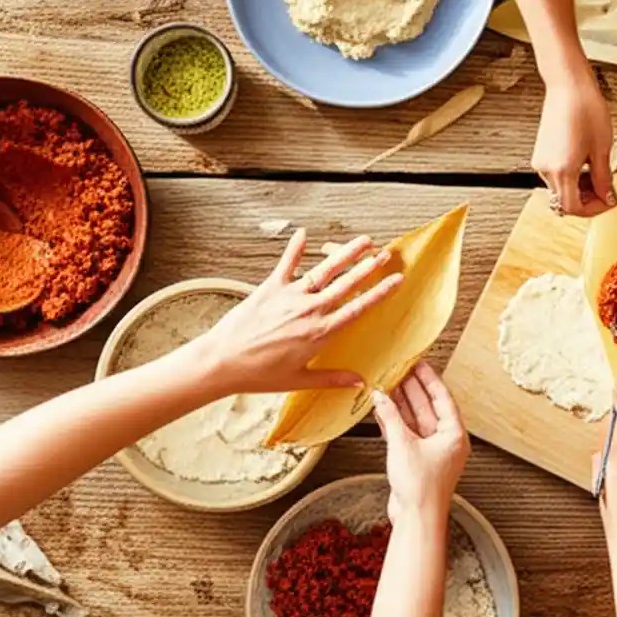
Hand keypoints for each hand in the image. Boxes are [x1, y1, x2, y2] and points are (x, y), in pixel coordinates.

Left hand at [190, 229, 402, 394]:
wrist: (221, 361)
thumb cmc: (258, 375)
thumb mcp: (299, 380)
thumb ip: (332, 378)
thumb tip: (360, 383)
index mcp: (320, 333)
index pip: (358, 309)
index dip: (379, 293)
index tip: (395, 280)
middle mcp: (309, 310)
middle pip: (346, 284)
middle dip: (368, 267)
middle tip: (386, 254)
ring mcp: (290, 297)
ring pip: (324, 271)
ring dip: (345, 254)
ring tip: (363, 241)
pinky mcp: (269, 288)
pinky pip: (286, 264)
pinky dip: (294, 248)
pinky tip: (304, 233)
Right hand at [372, 362, 469, 522]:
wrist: (415, 519)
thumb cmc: (421, 488)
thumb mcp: (403, 445)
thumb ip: (391, 418)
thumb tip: (381, 397)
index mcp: (454, 434)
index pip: (442, 398)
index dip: (429, 379)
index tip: (418, 363)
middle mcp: (445, 441)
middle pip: (428, 407)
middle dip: (412, 389)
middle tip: (399, 370)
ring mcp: (431, 451)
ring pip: (415, 420)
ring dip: (401, 404)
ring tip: (387, 385)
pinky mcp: (416, 460)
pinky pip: (406, 434)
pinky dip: (394, 422)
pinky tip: (382, 409)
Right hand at [533, 68, 615, 216]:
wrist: (568, 86)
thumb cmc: (585, 108)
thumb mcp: (602, 148)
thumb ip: (604, 179)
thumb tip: (608, 197)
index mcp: (562, 170)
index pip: (573, 207)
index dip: (594, 209)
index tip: (608, 202)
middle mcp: (546, 169)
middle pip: (565, 202)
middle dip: (587, 201)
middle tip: (605, 190)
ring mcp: (541, 162)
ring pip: (560, 190)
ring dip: (579, 190)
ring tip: (597, 173)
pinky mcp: (540, 154)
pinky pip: (555, 177)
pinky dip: (570, 178)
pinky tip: (584, 164)